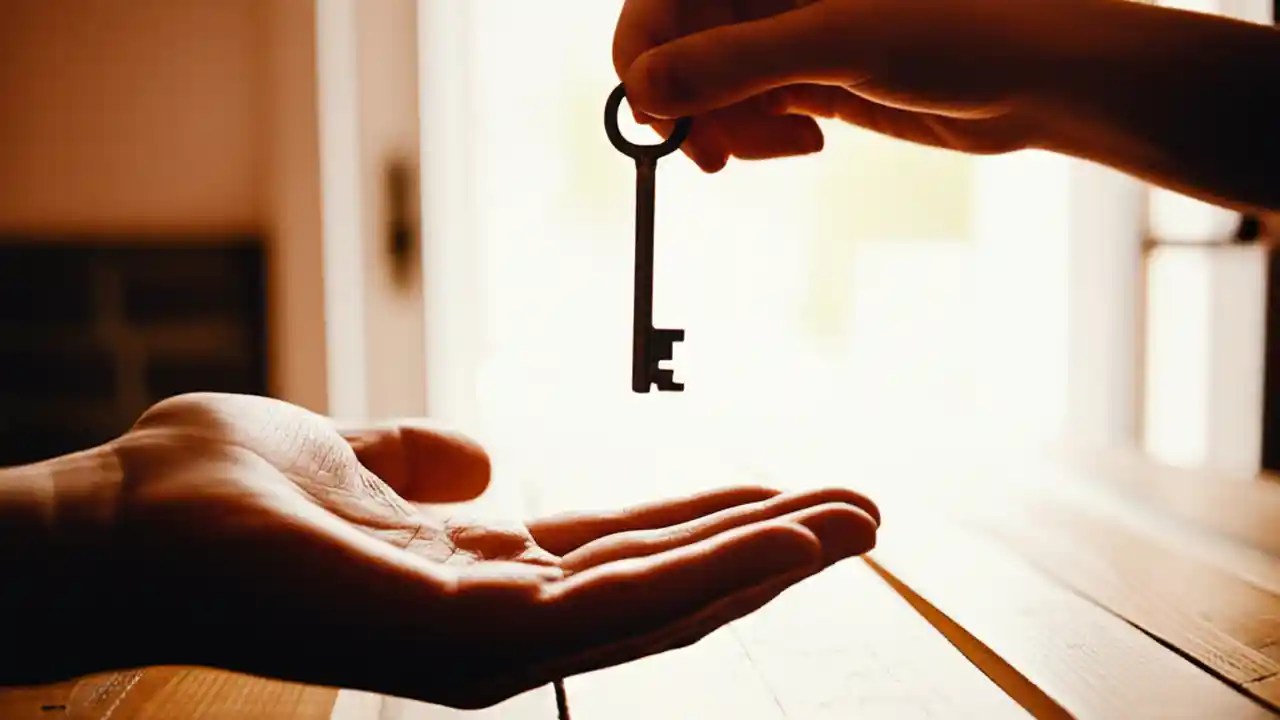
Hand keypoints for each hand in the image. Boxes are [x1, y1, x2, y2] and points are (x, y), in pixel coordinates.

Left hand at [71, 393, 876, 707]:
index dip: (704, 523)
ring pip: (659, 604)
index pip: (615, 550)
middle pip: (658, 582)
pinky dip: (704, 576)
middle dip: (763, 548)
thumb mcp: (343, 454)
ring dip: (761, 563)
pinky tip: (776, 544)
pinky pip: (614, 608)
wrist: (129, 522)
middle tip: (864, 515)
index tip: (783, 492)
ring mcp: (489, 643)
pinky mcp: (473, 647)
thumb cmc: (215, 492)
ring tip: (853, 524)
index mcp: (472, 569)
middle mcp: (495, 617)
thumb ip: (413, 458)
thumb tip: (477, 453)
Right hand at [614, 0, 1056, 170]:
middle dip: (691, 102)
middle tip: (712, 156)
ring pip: (712, 83)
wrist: (1040, 76)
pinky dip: (761, 135)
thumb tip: (644, 87)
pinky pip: (750, 106)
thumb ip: (738, 60)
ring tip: (793, 144)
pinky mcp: (809, 72)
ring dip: (732, 126)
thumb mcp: (843, 42)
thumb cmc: (964, 30)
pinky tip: (811, 140)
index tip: (654, 109)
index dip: (644, 47)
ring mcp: (787, 28)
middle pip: (681, 42)